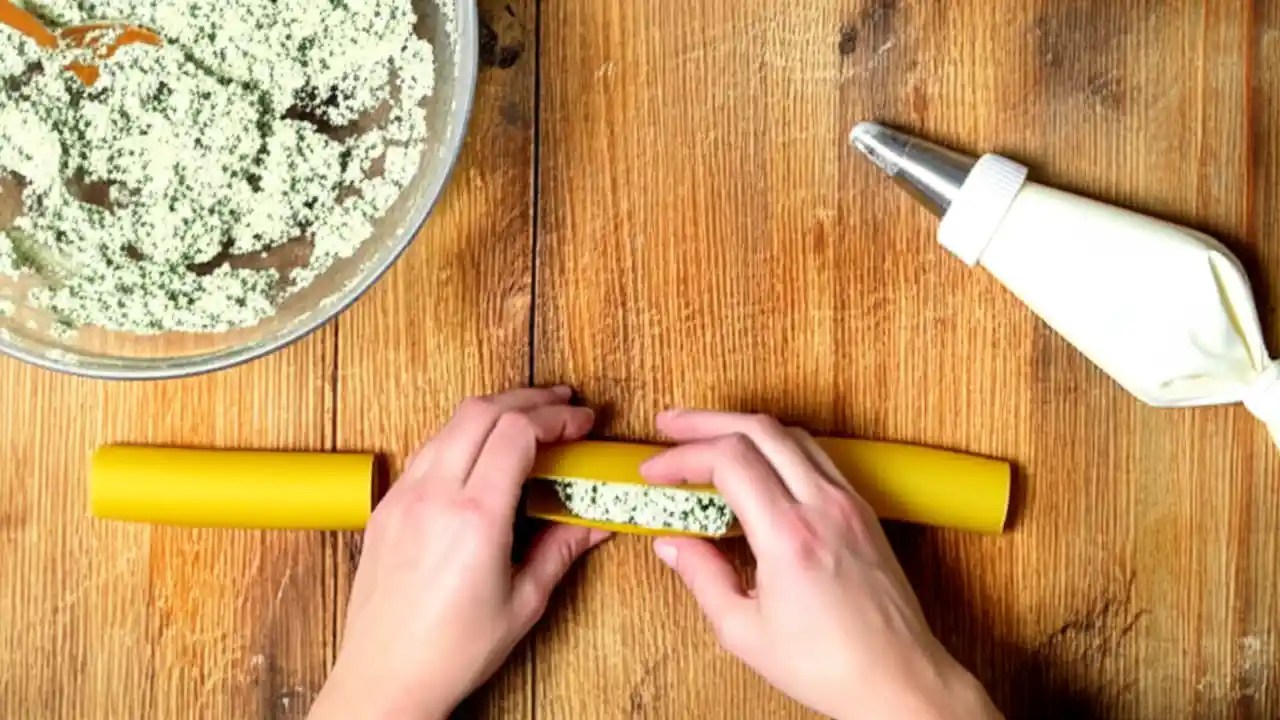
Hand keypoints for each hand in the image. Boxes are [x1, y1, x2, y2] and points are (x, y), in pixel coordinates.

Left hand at [311, 387, 610, 719]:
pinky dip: (461, 437)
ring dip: (492, 412)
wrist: (384, 679)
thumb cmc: (450, 652)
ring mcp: (403, 497)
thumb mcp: (524, 603)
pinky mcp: (386, 508)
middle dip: (528, 399)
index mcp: (473, 517)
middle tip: (561, 405)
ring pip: (449, 424)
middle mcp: (433, 496)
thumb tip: (595, 523)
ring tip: (526, 421)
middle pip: (480, 410)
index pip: (516, 432)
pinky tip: (482, 455)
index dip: (555, 418)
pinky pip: (427, 451)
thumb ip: (561, 551)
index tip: (580, 422)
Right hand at [643, 410, 998, 719]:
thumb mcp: (744, 632)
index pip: (729, 460)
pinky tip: (756, 462)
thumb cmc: (829, 666)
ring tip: (706, 436)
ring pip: (791, 434)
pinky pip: (815, 456)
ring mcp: (848, 504)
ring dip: (743, 427)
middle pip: (759, 429)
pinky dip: (776, 447)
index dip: (682, 457)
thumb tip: (673, 544)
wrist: (898, 679)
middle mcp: (823, 507)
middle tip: (669, 427)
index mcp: (789, 536)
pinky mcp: (862, 510)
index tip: (654, 471)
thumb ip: (703, 578)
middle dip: (706, 421)